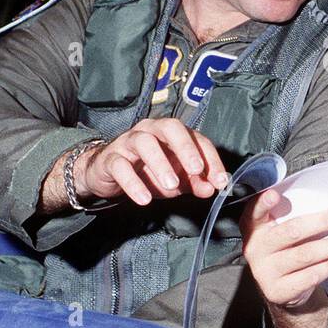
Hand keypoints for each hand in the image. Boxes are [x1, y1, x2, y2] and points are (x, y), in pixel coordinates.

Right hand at [79, 118, 228, 204]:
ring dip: (161, 164)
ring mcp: (129, 142)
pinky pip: (121, 167)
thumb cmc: (146, 171)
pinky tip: (144, 199)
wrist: (107, 173)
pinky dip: (133, 183)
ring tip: (172, 186)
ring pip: (145, 143)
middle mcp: (151, 131)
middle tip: (196, 170)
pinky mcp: (111, 158)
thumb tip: (212, 188)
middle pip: (170, 128)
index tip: (221, 181)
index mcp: (171, 133)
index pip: (196, 138)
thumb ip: (195, 182)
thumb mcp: (176, 179)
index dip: (211, 159)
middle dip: (186, 147)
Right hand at [241, 189, 327, 308]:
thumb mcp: (282, 232)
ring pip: (305, 255)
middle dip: (324, 222)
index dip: (263, 204)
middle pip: (292, 231)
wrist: (280, 289)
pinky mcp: (278, 290)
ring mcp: (265, 272)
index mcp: (255, 228)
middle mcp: (255, 249)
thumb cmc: (286, 250)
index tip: (275, 195)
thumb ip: (294, 217)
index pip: (254, 212)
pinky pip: (309, 275)